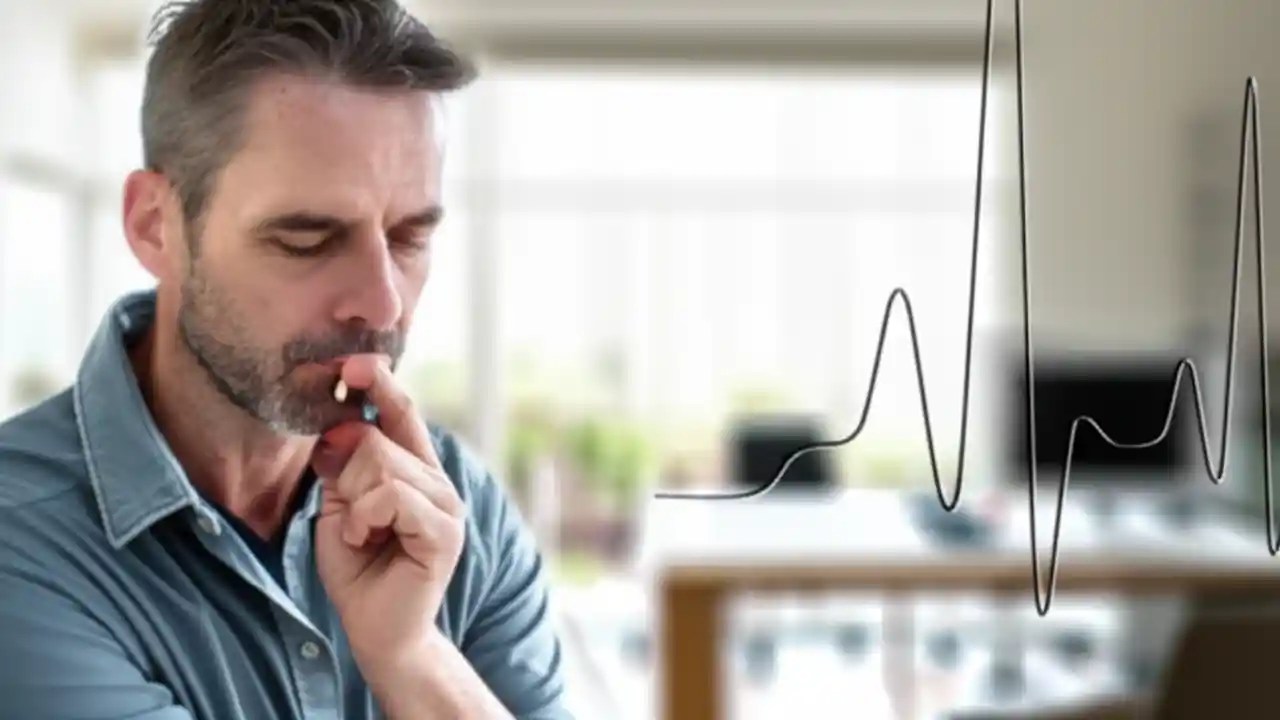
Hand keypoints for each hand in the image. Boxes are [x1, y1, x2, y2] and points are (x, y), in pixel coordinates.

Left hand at [311, 354, 465, 678]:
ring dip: (353, 502)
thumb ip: (343, 467)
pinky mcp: (443, 530)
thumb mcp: (339, 508)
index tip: (353, 363)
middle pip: (378, 438)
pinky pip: (390, 496)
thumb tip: (339, 424)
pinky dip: (363, 518)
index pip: (403, 412)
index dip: (379, 383)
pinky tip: (365, 540)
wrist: (378, 633)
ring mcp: (446, 504)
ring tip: (360, 534)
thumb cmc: (359, 572)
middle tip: (348, 515)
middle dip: (346, 473)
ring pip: (381, 465)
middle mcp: (438, 481)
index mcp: (417, 471)